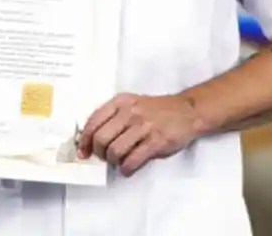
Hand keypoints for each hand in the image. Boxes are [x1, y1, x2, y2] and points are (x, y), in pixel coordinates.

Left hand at [78, 93, 203, 176]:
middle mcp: (130, 112)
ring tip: (119, 162)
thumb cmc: (158, 111)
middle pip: (101, 139)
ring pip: (115, 151)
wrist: (187, 111)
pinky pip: (132, 160)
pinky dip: (126, 169)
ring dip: (114, 162)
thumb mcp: (133, 104)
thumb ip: (113, 117)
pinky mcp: (156, 141)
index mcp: (122, 102)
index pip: (94, 121)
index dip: (85, 140)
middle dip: (100, 153)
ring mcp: (144, 126)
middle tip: (105, 158)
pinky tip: (128, 168)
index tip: (84, 151)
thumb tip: (91, 139)